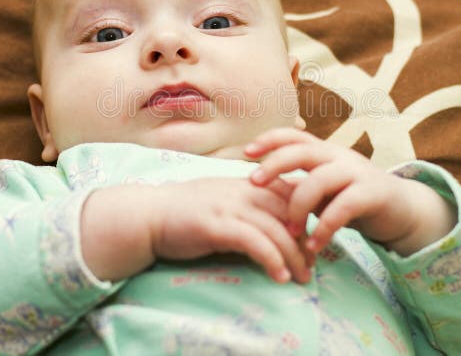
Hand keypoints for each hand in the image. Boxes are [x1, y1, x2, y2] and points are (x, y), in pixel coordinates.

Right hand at [149, 177, 311, 283]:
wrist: (147, 214)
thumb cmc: (183, 210)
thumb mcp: (221, 197)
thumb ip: (246, 201)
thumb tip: (272, 218)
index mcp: (246, 182)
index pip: (291, 193)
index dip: (308, 215)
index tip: (314, 238)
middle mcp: (243, 190)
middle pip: (290, 212)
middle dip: (307, 239)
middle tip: (313, 263)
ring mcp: (230, 206)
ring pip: (277, 229)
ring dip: (295, 256)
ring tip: (303, 277)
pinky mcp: (217, 226)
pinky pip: (255, 242)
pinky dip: (272, 260)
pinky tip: (280, 276)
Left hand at [245, 128, 456, 256]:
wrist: (401, 210)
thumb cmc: (352, 199)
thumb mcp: (322, 190)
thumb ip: (297, 187)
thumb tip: (257, 190)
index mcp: (324, 152)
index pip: (293, 136)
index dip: (269, 140)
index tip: (245, 152)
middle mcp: (339, 156)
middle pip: (302, 150)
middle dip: (274, 164)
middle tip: (254, 184)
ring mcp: (357, 172)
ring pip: (320, 180)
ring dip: (299, 207)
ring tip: (291, 231)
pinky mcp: (372, 193)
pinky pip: (343, 207)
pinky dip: (325, 228)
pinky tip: (314, 245)